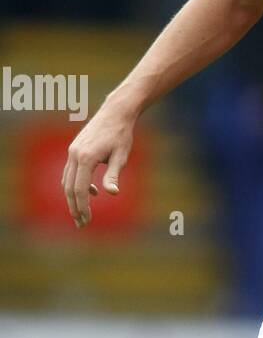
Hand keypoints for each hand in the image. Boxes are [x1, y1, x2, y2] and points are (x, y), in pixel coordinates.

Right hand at [61, 101, 135, 227]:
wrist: (115, 113)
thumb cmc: (121, 135)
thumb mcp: (121, 156)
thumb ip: (113, 175)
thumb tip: (112, 193)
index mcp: (86, 158)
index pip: (79, 190)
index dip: (82, 207)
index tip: (87, 221)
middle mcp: (75, 155)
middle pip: (69, 188)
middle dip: (74, 207)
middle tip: (81, 224)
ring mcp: (72, 152)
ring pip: (67, 181)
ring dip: (73, 198)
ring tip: (81, 213)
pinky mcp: (74, 150)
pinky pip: (70, 172)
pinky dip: (76, 185)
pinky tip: (91, 192)